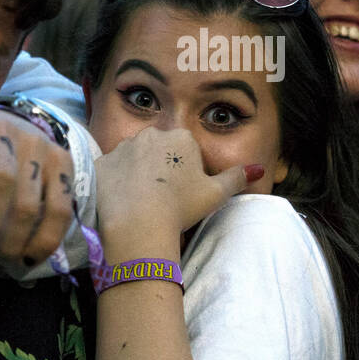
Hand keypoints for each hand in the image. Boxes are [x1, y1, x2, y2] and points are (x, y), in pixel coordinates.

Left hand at [0, 94, 74, 266]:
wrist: (5, 153)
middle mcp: (4, 131)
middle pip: (0, 182)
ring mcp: (39, 143)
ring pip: (31, 205)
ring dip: (13, 244)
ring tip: (0, 260)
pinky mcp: (65, 161)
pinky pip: (60, 212)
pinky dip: (43, 243)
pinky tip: (28, 257)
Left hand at [95, 126, 259, 239]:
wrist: (138, 224)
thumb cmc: (180, 208)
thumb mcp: (216, 194)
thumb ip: (237, 177)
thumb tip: (258, 168)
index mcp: (180, 137)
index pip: (186, 149)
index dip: (186, 171)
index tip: (183, 191)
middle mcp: (149, 135)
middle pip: (158, 150)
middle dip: (160, 167)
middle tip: (162, 197)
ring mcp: (121, 148)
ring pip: (132, 158)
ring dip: (136, 173)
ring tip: (141, 200)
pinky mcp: (100, 164)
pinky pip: (109, 171)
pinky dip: (114, 183)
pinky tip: (121, 201)